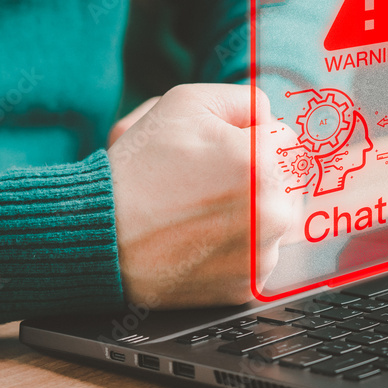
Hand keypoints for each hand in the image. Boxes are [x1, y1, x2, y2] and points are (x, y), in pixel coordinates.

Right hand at [108, 84, 295, 307]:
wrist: (101, 235)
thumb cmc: (139, 167)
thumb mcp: (187, 103)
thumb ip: (245, 100)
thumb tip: (271, 119)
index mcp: (264, 162)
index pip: (285, 140)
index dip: (250, 139)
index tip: (219, 152)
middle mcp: (273, 212)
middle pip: (286, 182)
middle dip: (256, 177)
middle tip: (208, 183)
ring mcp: (262, 255)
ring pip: (275, 221)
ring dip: (250, 214)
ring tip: (201, 212)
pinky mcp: (248, 287)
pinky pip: (258, 257)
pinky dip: (236, 248)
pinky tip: (202, 239)